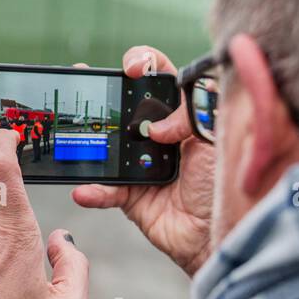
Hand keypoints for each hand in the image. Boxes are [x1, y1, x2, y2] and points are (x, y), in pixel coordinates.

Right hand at [71, 45, 214, 276]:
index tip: (132, 68)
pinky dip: (94, 190)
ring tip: (70, 128)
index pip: (161, 76)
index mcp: (184, 114)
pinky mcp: (130, 195)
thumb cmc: (228, 185)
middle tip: (86, 80)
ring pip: (108, 144)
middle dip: (103, 91)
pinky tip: (85, 188)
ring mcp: (141, 164)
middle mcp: (160, 135)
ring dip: (87, 138)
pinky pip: (105, 189)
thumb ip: (190, 115)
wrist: (222, 236)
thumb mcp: (218, 137)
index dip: (144, 63)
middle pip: (126, 104)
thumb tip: (154, 125)